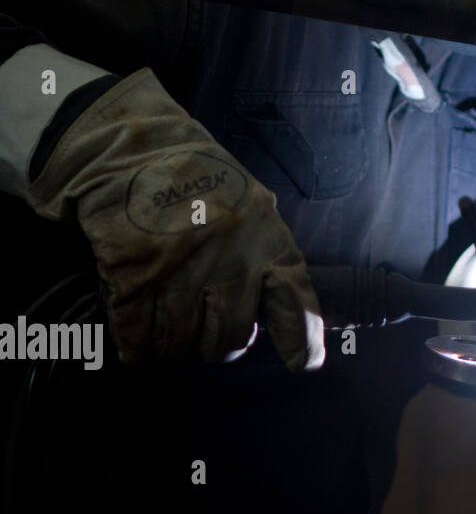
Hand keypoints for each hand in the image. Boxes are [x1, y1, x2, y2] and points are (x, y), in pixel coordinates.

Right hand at [26, 69, 324, 370]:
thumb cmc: (198, 180)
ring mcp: (179, 270)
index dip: (303, 337)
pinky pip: (137, 334)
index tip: (306, 364)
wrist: (131, 149)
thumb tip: (276, 312)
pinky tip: (136, 344)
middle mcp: (229, 260)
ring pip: (180, 342)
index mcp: (264, 239)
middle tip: (202, 337)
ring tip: (166, 335)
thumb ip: (264, 254)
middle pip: (228, 337)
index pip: (294, 298)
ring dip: (171, 348)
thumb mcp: (251, 207)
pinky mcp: (132, 275)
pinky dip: (136, 347)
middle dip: (214, 347)